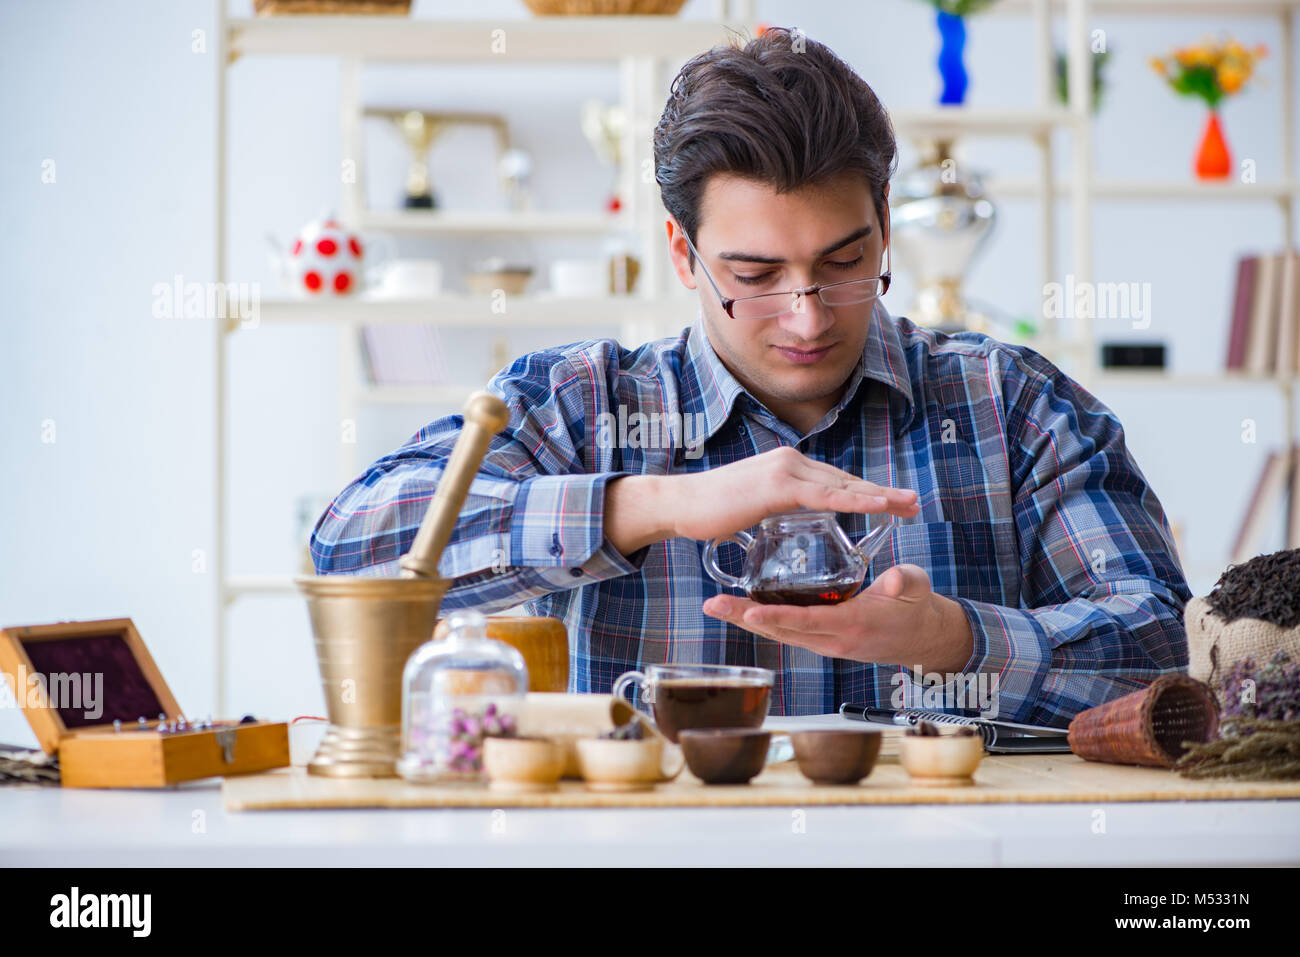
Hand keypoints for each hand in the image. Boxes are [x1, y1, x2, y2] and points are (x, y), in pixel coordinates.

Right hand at [668, 446, 918, 542]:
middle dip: (883, 492)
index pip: (834, 482)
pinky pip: (826, 496)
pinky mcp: (779, 486)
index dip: (865, 493)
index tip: (893, 503)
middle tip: (913, 503)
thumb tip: (784, 530)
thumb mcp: (752, 510)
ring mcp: (786, 470)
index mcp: (787, 468)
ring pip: (842, 486)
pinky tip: (879, 505)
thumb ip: (774, 514)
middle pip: (846, 480)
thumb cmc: (710, 511)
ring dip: (879, 496)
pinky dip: (855, 500)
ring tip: (907, 505)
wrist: (681, 504)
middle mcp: (791, 462)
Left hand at [702, 563, 975, 674]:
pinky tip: (739, 608)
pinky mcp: (821, 638)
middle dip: (744, 618)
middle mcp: (832, 639)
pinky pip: (786, 631)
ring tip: (714, 605)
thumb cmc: (915, 609)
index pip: (807, 621)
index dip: (777, 617)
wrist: (921, 638)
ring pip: (779, 633)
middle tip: (712, 604)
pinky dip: (762, 621)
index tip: (748, 611)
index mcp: (853, 624)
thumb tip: (897, 577)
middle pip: (781, 630)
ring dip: (745, 620)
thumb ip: (906, 582)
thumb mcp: (916, 589)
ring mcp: (825, 642)